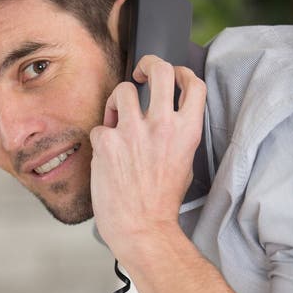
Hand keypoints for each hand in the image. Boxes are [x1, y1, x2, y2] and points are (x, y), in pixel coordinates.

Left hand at [89, 54, 205, 263]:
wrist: (141, 229)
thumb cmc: (161, 202)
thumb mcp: (184, 162)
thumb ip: (177, 134)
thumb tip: (165, 116)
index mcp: (187, 131)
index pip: (192, 83)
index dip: (181, 72)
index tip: (172, 75)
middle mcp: (162, 125)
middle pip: (160, 70)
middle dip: (148, 64)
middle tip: (140, 74)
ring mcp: (133, 131)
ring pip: (122, 91)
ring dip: (117, 102)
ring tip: (117, 120)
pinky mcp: (107, 142)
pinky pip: (100, 126)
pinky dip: (101, 139)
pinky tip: (106, 155)